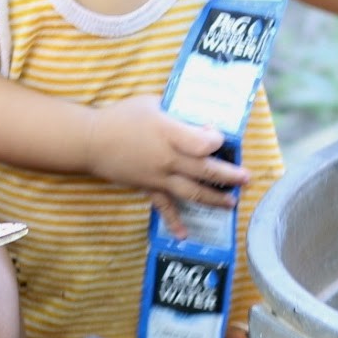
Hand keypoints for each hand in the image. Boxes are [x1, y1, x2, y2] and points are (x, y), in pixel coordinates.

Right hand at [85, 94, 249, 220]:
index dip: (216, 140)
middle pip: (205, 170)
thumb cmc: (122, 116)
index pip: (203, 143)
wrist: (91, 141)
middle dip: (229, 175)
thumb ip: (178, 110)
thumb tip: (200, 118)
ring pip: (192, 191)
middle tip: (246, 178)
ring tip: (231, 202)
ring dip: (214, 198)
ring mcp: (158, 177)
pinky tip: (184, 234)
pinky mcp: (148, 188)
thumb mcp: (152, 102)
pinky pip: (163, 207)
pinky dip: (174, 221)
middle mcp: (168, 158)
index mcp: (169, 133)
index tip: (218, 136)